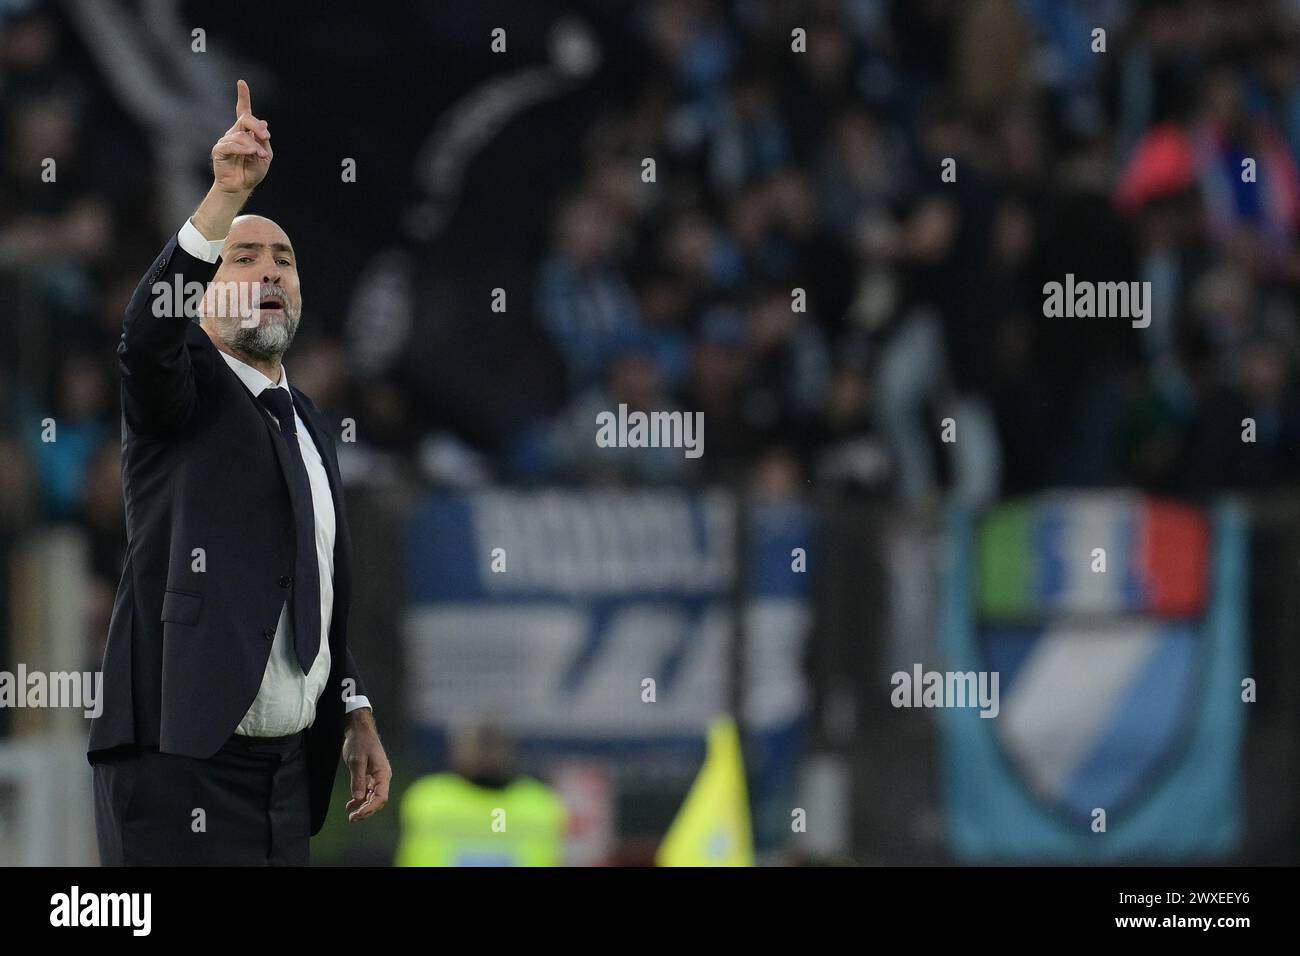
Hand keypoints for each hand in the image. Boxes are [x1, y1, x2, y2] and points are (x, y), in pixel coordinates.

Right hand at [211, 79, 271, 194]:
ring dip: (254, 145)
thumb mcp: (265, 154)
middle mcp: (234, 133)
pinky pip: (231, 144)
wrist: (242, 187)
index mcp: (245, 132)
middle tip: (266, 136)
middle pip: (245, 119)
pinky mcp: (219, 150)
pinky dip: (243, 148)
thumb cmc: (252, 171)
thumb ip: (263, 139)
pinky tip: (251, 153)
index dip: (243, 97)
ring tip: (261, 155)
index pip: (243, 111)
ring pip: (241, 134)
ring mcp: (225, 140)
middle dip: (257, 126)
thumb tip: (264, 122)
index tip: (241, 82)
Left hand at [342, 709, 391, 821]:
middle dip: (366, 811)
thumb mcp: (357, 760)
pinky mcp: (370, 775)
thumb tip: (358, 798)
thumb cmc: (360, 742)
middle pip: (378, 800)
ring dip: (362, 807)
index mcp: (383, 773)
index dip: (370, 808)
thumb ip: (358, 779)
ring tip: (351, 815)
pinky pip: (367, 791)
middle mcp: (382, 777)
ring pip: (372, 797)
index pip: (381, 796)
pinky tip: (350, 804)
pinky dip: (360, 799)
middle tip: (352, 818)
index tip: (358, 814)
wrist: (359, 729)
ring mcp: (376, 776)